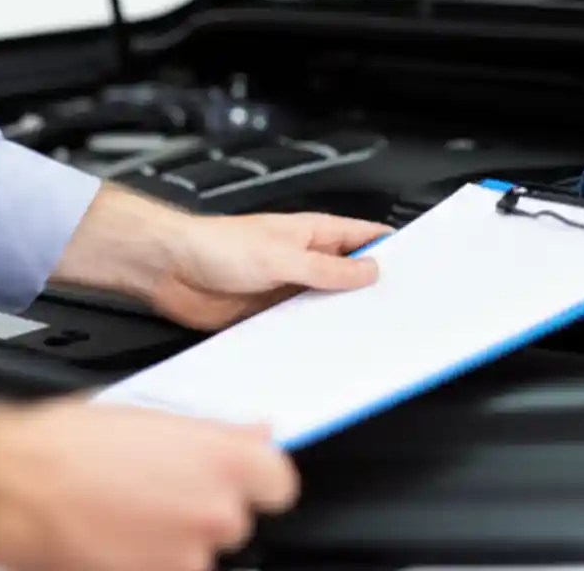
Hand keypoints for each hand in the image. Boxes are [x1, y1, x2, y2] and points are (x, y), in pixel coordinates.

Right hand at [0, 399, 298, 570]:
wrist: (14, 487)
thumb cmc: (68, 443)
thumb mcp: (153, 417)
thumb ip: (218, 434)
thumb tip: (259, 434)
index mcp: (227, 461)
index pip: (280, 484)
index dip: (255, 481)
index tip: (235, 479)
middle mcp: (217, 512)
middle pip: (236, 523)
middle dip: (204, 512)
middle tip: (159, 495)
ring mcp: (187, 559)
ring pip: (198, 557)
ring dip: (172, 544)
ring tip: (126, 519)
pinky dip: (146, 561)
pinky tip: (114, 540)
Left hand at [146, 211, 392, 329]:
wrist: (169, 268)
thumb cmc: (215, 244)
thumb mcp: (281, 256)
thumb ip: (327, 268)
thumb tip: (369, 270)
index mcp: (313, 234)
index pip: (366, 238)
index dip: (391, 251)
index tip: (414, 270)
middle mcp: (303, 259)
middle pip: (350, 276)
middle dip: (371, 293)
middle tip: (394, 314)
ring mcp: (287, 287)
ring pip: (326, 305)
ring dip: (339, 319)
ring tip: (364, 336)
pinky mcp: (268, 314)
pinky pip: (299, 327)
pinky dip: (310, 337)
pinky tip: (322, 350)